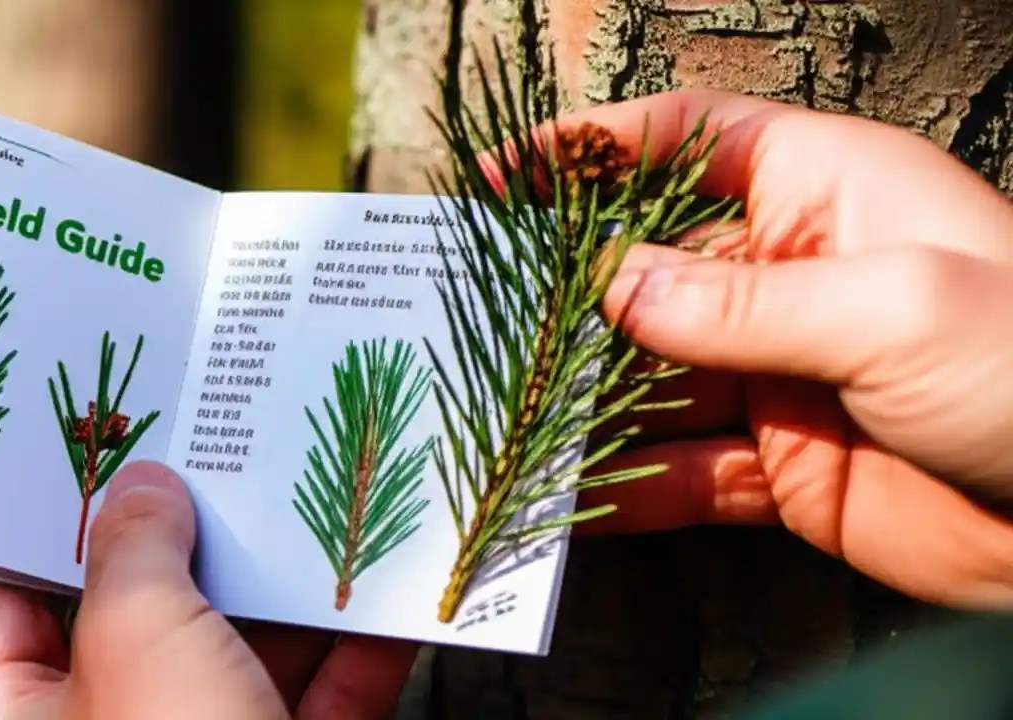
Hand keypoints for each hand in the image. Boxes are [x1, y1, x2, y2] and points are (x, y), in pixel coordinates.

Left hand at [0, 461, 416, 718]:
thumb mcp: (139, 641)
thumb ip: (135, 551)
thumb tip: (141, 484)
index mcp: (30, 715)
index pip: (10, 601)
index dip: (45, 526)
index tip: (93, 452)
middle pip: (144, 610)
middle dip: (193, 540)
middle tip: (223, 456)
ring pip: (244, 646)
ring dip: (289, 584)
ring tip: (318, 506)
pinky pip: (321, 693)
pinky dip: (356, 646)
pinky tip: (383, 592)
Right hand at [512, 89, 1012, 607]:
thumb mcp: (889, 308)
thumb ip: (740, 303)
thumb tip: (615, 289)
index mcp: (826, 194)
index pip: (689, 142)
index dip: (595, 149)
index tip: (509, 176)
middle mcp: (791, 277)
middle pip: (649, 271)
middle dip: (569, 297)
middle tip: (486, 320)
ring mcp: (779, 374)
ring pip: (654, 380)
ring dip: (586, 402)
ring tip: (507, 416)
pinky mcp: (781, 466)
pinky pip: (682, 470)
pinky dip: (628, 485)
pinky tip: (568, 496)